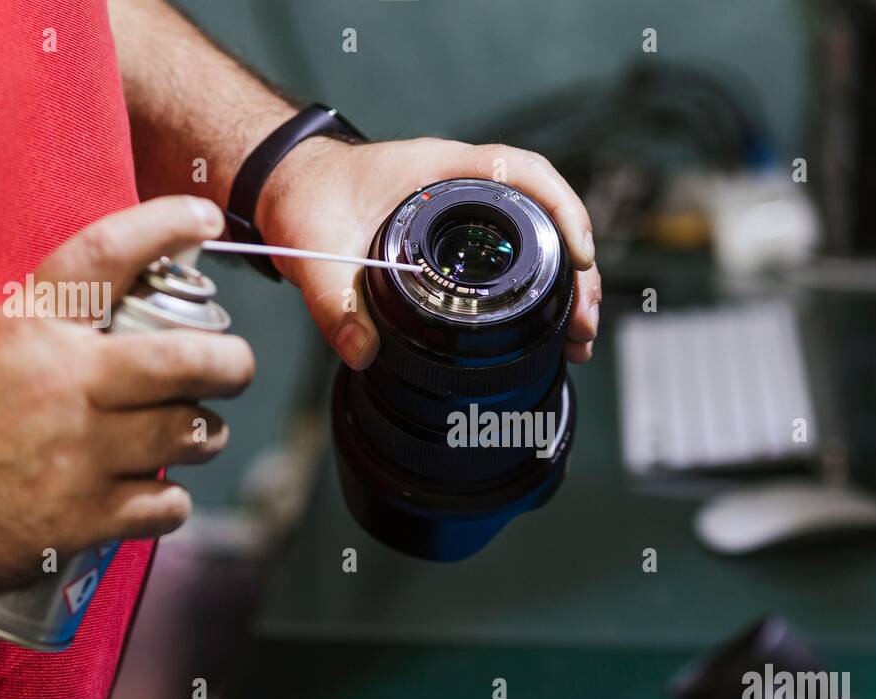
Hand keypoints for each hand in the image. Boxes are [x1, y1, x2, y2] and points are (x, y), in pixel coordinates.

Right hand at [0, 196, 254, 608]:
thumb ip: (59, 325)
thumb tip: (138, 301)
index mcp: (31, 328)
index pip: (106, 255)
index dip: (165, 225)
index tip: (204, 217)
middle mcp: (66, 383)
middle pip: (192, 360)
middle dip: (233, 363)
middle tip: (233, 367)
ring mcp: (80, 453)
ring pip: (193, 432)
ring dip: (204, 433)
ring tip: (190, 433)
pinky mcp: (86, 517)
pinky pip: (171, 503)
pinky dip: (170, 499)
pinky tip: (151, 492)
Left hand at [259, 137, 601, 368]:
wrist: (289, 189)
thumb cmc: (306, 199)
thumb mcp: (314, 248)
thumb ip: (334, 303)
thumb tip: (362, 352)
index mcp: (439, 170)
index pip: (522, 172)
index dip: (562, 209)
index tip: (580, 257)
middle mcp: (461, 186)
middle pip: (545, 215)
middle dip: (577, 268)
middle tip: (586, 323)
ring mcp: (464, 212)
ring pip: (536, 240)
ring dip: (564, 285)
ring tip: (578, 339)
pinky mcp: (458, 240)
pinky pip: (514, 256)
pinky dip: (538, 291)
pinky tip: (547, 331)